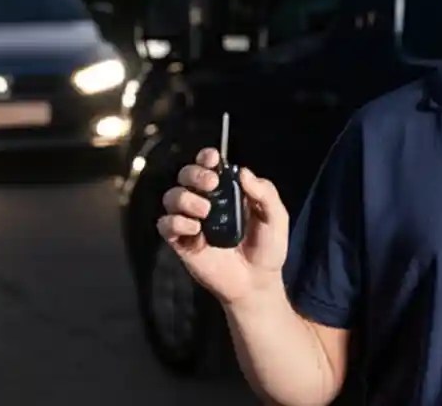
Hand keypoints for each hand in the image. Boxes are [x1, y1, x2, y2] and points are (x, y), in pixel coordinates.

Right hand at [157, 148, 289, 305]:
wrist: (257, 283)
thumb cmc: (268, 248)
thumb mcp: (276, 217)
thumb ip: (265, 193)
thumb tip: (243, 172)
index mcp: (227, 191)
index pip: (208, 166)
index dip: (205, 158)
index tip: (212, 159)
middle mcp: (206, 201)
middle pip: (185, 175)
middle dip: (194, 173)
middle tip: (211, 183)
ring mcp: (192, 221)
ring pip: (171, 197)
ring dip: (185, 198)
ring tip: (205, 211)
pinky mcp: (182, 242)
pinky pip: (165, 225)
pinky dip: (176, 222)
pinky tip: (195, 230)